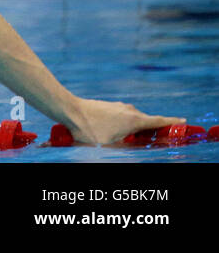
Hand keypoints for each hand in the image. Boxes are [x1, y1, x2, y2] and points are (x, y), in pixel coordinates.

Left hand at [67, 98, 184, 144]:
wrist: (70, 111)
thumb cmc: (90, 130)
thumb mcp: (112, 145)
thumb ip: (127, 146)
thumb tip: (132, 149)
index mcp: (134, 120)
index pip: (159, 121)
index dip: (172, 122)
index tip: (183, 121)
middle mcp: (129, 110)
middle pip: (146, 122)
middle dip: (150, 131)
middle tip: (153, 141)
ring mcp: (119, 107)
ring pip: (133, 119)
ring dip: (134, 129)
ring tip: (127, 141)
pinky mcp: (109, 106)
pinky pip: (123, 116)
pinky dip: (124, 124)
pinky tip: (113, 133)